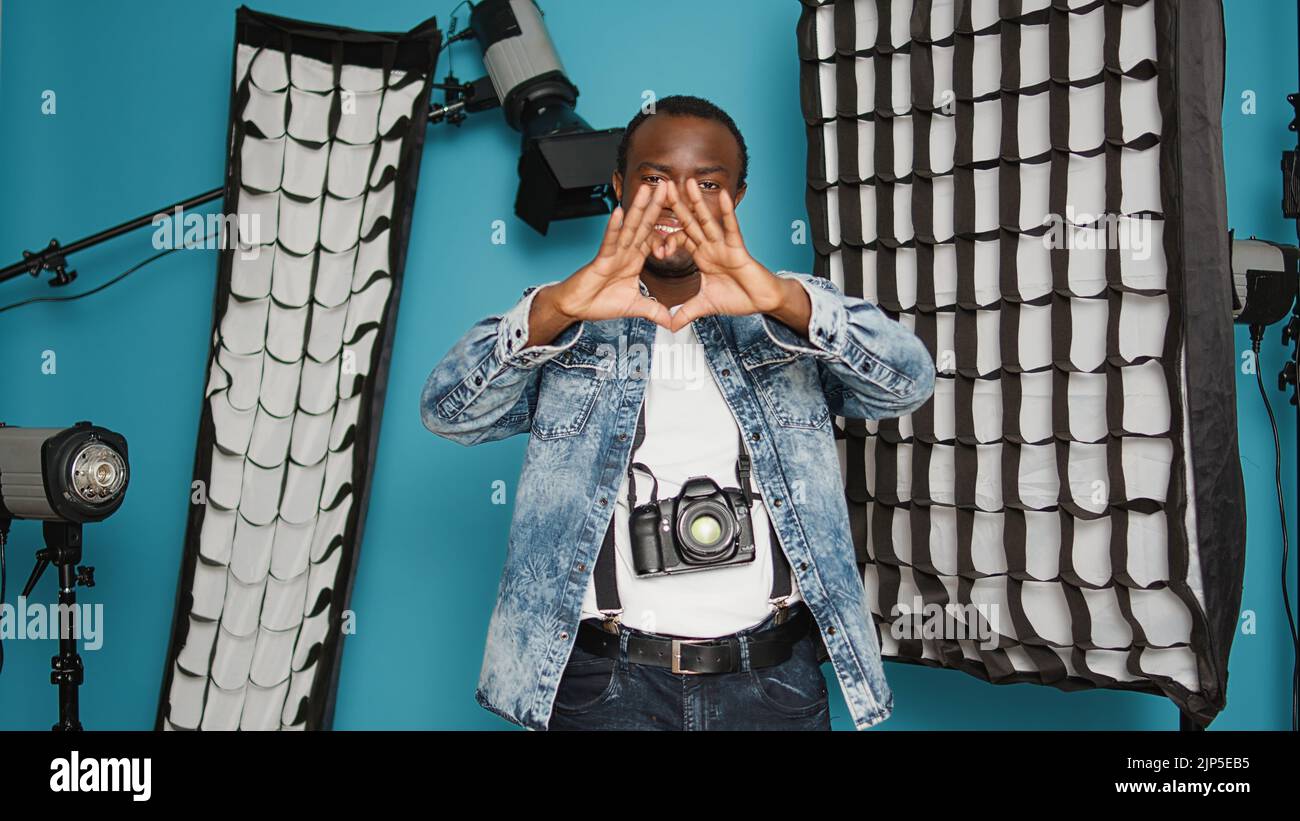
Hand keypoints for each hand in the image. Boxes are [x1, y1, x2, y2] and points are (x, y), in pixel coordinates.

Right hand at [549, 183, 673, 328]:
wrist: (576, 307)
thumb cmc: (599, 301)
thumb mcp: (635, 307)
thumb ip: (654, 311)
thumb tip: (671, 322)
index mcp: (634, 259)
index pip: (655, 239)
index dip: (669, 229)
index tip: (683, 218)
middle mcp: (625, 252)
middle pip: (645, 225)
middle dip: (657, 206)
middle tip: (668, 186)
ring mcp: (613, 253)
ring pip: (629, 227)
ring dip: (639, 208)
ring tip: (648, 190)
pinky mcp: (601, 259)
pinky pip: (609, 241)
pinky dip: (614, 227)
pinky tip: (619, 213)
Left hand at [657, 177, 787, 331]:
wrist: (761, 302)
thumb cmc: (739, 297)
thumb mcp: (705, 306)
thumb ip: (686, 312)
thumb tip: (671, 326)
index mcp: (702, 256)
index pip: (680, 240)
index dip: (666, 240)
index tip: (656, 249)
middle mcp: (711, 246)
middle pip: (689, 222)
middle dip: (676, 205)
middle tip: (662, 187)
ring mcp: (724, 245)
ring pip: (707, 220)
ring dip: (697, 201)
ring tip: (687, 182)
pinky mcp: (738, 248)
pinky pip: (731, 227)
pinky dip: (727, 212)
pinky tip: (722, 196)